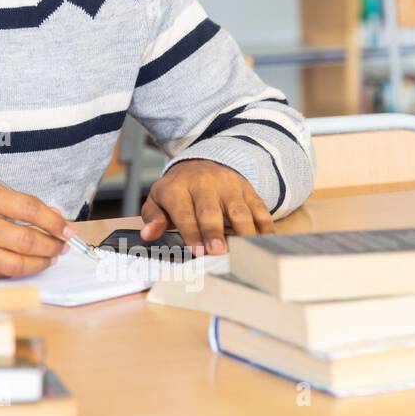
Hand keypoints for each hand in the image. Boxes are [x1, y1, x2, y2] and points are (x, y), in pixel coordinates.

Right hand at [0, 182, 71, 278]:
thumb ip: (17, 204)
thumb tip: (53, 220)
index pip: (30, 209)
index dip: (55, 222)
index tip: (67, 229)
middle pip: (28, 239)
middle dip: (53, 245)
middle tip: (62, 246)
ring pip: (19, 263)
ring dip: (42, 262)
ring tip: (50, 257)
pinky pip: (2, 274)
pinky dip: (20, 270)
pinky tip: (28, 264)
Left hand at [139, 159, 272, 255]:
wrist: (200, 164)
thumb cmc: (177, 191)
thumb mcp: (157, 199)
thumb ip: (153, 217)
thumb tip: (148, 234)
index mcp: (178, 188)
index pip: (184, 212)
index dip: (190, 231)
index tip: (197, 250)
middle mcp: (204, 184)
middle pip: (210, 210)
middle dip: (214, 231)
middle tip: (218, 252)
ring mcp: (229, 186)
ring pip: (238, 210)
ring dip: (242, 231)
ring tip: (245, 252)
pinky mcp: (247, 189)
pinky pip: (259, 208)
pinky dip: (264, 226)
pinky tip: (266, 243)